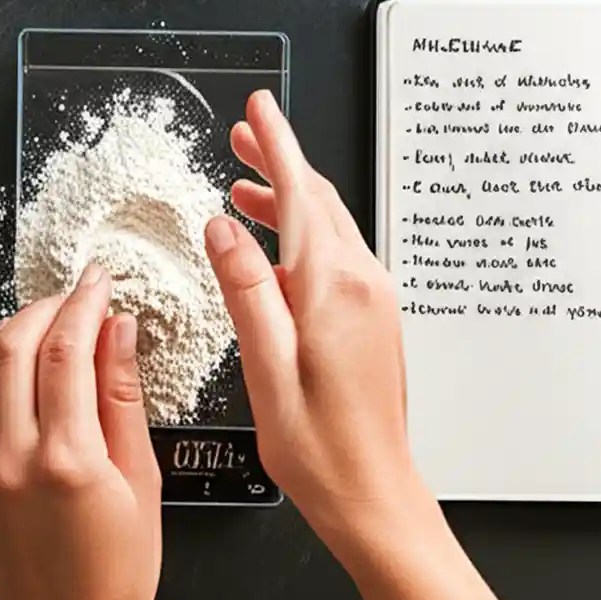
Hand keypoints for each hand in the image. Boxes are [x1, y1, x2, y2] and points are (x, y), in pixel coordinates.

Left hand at [0, 264, 161, 599]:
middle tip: (74, 295)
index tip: (98, 282)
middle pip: (15, 349)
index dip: (83, 303)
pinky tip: (5, 360)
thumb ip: (124, 397)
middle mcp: (12, 461)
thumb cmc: (119, 565)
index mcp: (68, 460)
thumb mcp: (143, 478)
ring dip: (9, 331)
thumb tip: (118, 329)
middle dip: (46, 308)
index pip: (68, 351)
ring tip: (43, 320)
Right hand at [204, 90, 511, 599]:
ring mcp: (374, 302)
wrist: (376, 493)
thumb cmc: (321, 447)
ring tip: (245, 187)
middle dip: (279, 162)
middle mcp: (363, 285)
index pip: (299, 194)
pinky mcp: (373, 321)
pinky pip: (336, 258)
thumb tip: (224, 228)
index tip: (259, 107)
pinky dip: (302, 236)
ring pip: (327, 227)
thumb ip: (246, 290)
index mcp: (334, 288)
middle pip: (317, 201)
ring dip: (288, 199)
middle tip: (244, 135)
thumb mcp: (267, 368)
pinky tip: (273, 252)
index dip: (276, 144)